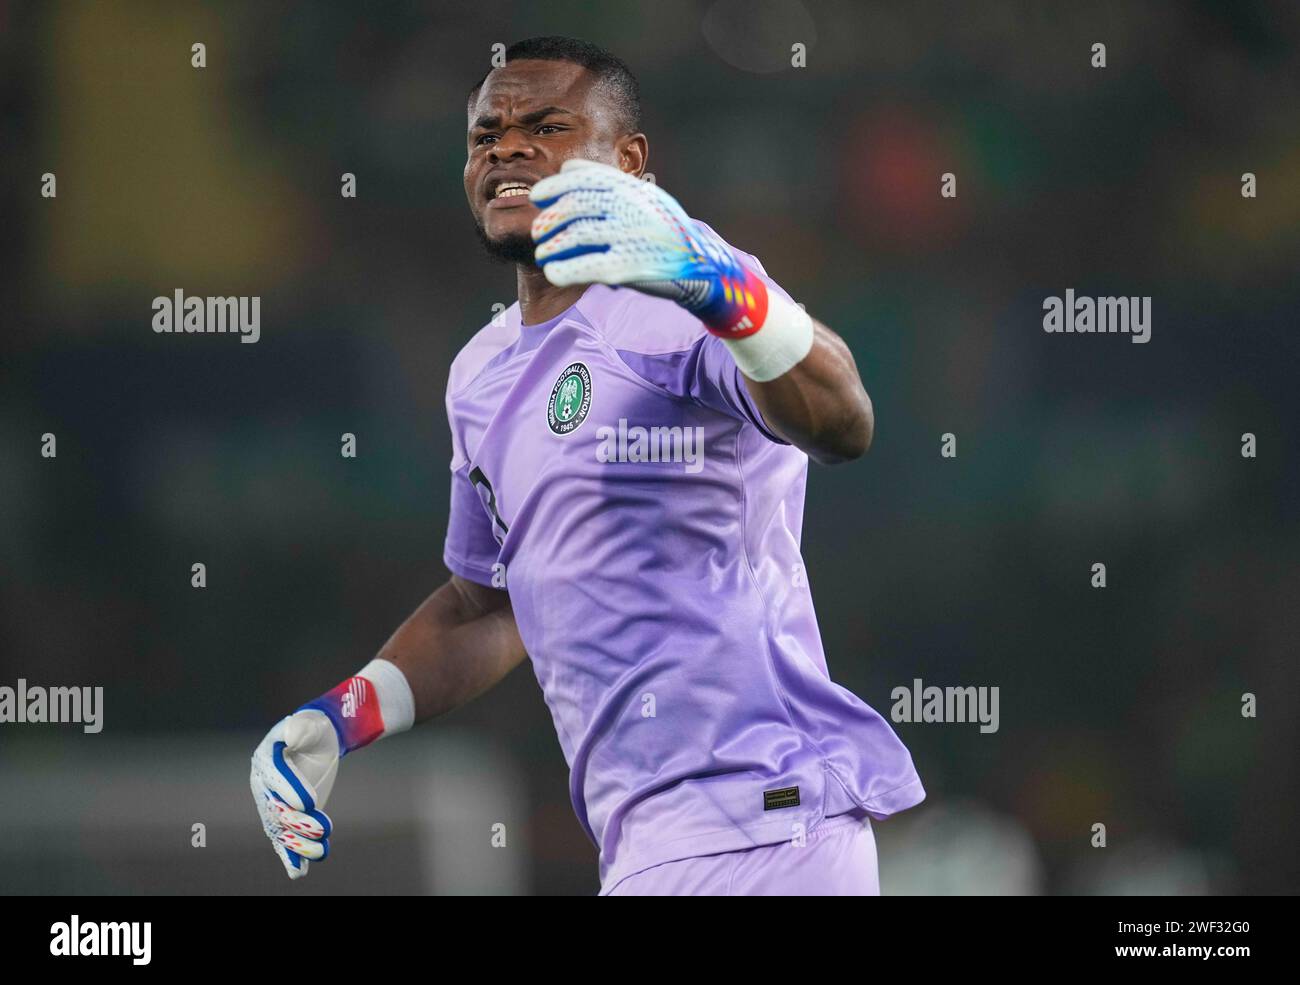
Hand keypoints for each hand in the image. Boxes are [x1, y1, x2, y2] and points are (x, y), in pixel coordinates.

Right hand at [249, 710, 338, 879]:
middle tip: (323, 828)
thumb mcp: (306, 722)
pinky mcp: (288, 819)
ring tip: (321, 850)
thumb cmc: (310, 729)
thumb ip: (298, 727)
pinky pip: (285, 840)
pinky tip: (299, 872)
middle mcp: (264, 787)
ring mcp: (274, 805)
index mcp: (264, 761)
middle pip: (278, 808)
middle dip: (299, 821)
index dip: (289, 790)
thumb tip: (293, 732)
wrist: (316, 741)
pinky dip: (291, 857)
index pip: (274, 777)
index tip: (309, 802)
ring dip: (299, 844)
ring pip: (282, 829)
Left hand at [529, 159, 767, 336]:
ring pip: (577, 234)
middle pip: (575, 206)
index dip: (554, 186)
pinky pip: (588, 265)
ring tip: (542, 254)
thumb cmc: (664, 230)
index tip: (537, 196)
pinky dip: (565, 269)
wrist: (702, 265)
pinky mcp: (631, 266)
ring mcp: (632, 236)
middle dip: (549, 218)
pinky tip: (553, 273)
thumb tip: (566, 166)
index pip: (584, 178)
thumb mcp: (642, 197)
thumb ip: (606, 182)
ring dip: (552, 245)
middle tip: (537, 231)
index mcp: (633, 189)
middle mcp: (632, 207)